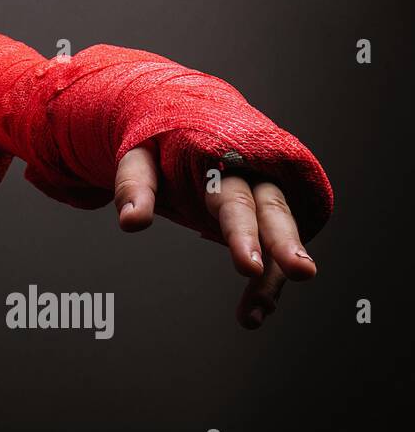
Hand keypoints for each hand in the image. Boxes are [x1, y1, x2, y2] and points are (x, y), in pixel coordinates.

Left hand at [111, 142, 316, 329]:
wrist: (188, 116)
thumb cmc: (162, 139)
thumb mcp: (140, 152)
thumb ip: (134, 183)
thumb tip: (132, 223)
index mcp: (220, 160)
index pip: (233, 199)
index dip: (241, 234)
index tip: (249, 268)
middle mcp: (250, 176)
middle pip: (270, 212)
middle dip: (282, 245)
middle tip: (300, 273)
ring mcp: (261, 194)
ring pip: (277, 234)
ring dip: (274, 275)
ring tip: (255, 315)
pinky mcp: (262, 212)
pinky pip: (271, 247)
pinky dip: (265, 282)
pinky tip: (253, 314)